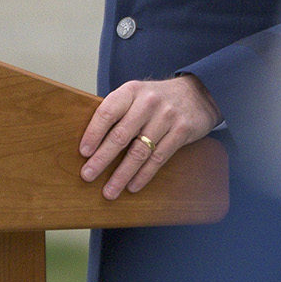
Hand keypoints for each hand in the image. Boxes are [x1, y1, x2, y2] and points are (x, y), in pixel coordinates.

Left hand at [79, 75, 220, 198]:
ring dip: (122, 174)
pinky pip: (158, 158)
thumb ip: (118, 112)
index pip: (107, 112)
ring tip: (109, 191)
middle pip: (121, 135)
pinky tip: (132, 186)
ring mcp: (166, 117)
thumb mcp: (136, 94)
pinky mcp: (181, 131)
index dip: (93, 133)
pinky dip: (143, 175)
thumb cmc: (157, 98)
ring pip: (139, 151)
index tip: (83, 152)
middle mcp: (148, 102)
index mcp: (131, 90)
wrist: (197, 94)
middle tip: (87, 175)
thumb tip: (90, 142)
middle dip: (102, 159)